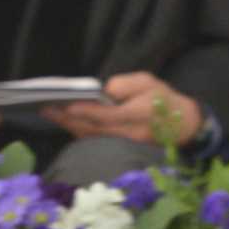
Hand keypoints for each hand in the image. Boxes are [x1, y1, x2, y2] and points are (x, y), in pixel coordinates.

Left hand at [41, 72, 200, 145]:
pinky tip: (67, 122)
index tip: (67, 105)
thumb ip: (126, 85)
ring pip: (91, 136)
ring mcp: (123, 143)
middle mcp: (127, 132)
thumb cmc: (163, 99)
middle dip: (68, 120)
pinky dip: (78, 131)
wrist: (181, 125)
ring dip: (69, 126)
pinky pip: (94, 140)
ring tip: (51, 113)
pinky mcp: (119, 146)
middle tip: (46, 109)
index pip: (108, 115)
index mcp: (137, 114)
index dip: (87, 112)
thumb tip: (103, 92)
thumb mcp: (149, 81)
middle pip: (93, 129)